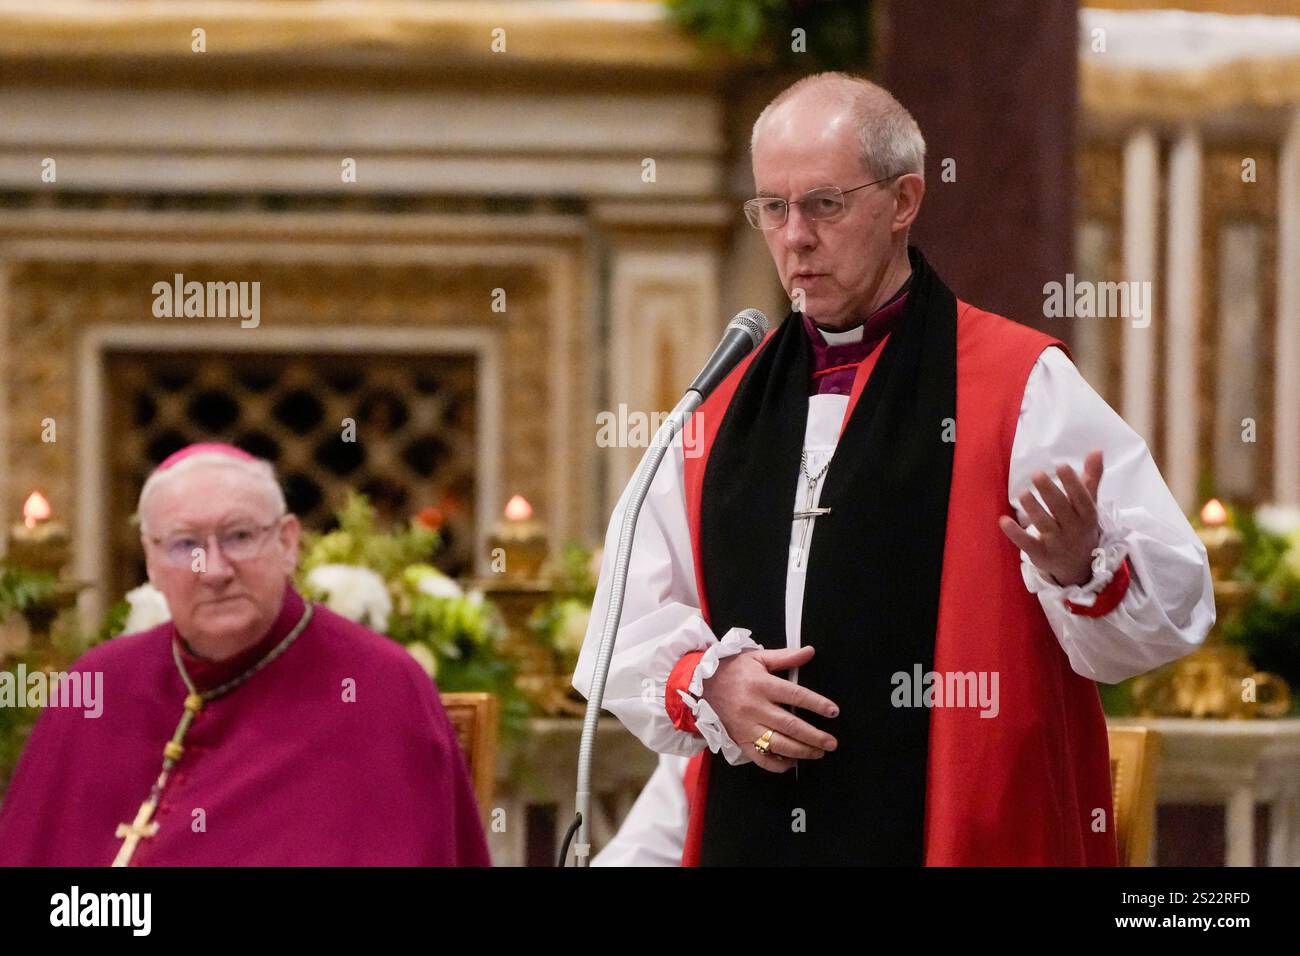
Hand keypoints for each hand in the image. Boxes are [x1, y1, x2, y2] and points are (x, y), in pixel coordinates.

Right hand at [700, 644, 838, 773]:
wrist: (699, 685)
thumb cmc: (731, 669)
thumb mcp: (757, 658)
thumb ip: (785, 657)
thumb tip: (810, 651)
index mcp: (761, 684)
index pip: (795, 695)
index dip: (817, 704)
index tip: (833, 712)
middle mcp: (755, 707)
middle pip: (790, 725)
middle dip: (814, 736)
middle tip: (832, 742)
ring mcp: (746, 727)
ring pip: (778, 744)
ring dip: (802, 751)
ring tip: (818, 752)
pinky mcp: (739, 740)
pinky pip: (760, 758)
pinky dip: (777, 764)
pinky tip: (792, 762)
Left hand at [999, 448, 1103, 587]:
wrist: (1080, 566)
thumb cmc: (1081, 525)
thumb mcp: (1089, 503)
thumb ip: (1092, 477)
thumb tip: (1097, 450)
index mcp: (1087, 515)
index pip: (1081, 498)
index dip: (1072, 483)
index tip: (1061, 465)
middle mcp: (1073, 529)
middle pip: (1061, 509)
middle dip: (1049, 492)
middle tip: (1036, 474)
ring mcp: (1056, 543)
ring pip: (1044, 524)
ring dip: (1033, 508)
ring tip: (1022, 493)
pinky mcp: (1040, 554)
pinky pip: (1027, 543)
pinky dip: (1015, 533)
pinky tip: (1003, 520)